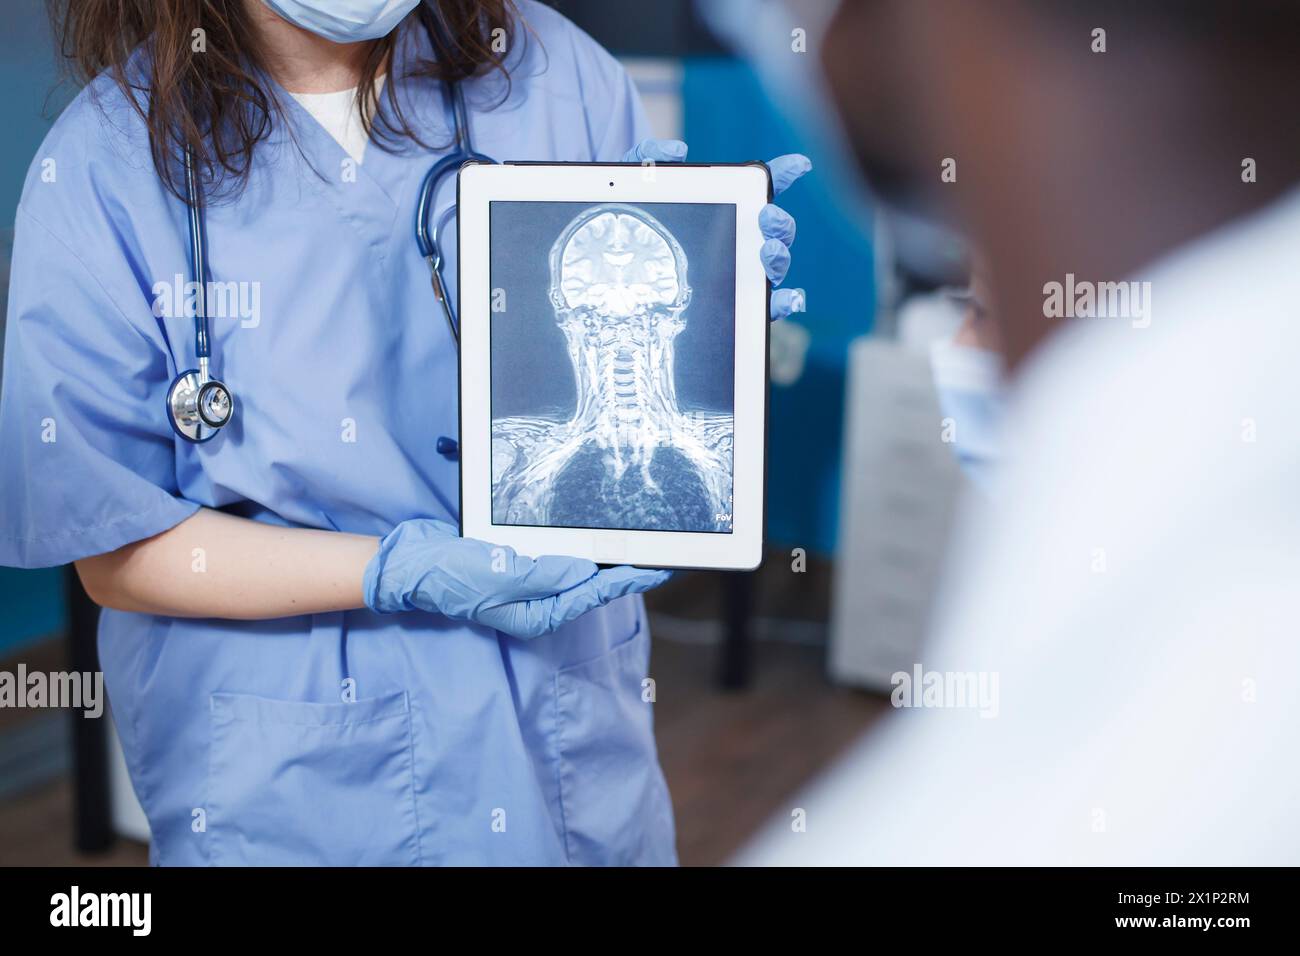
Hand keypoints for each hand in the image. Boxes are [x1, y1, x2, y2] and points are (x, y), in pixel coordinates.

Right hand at [363, 519, 670, 639]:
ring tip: (633, 547)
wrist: (413, 562)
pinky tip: (589, 541)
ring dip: (601, 560)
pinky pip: (554, 560)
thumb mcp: (498, 576)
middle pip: (589, 586)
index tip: (656, 569)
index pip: (590, 594)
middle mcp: (536, 603)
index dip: (626, 581)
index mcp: (535, 613)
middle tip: (656, 554)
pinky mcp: (518, 567)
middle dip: (621, 571)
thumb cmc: (450, 576)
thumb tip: (584, 571)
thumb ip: (544, 575)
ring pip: (575, 573)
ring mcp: (527, 585)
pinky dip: (575, 550)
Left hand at [623, 140, 812, 320]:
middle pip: (777, 230)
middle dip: (778, 222)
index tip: (797, 165)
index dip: (783, 174)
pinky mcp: (740, 304)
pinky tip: (789, 298)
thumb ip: (651, 158)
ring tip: (766, 249)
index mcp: (730, 208)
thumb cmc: (639, 220)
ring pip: (776, 264)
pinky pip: (770, 307)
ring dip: (779, 256)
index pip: (762, 188)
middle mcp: (745, 240)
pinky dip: (786, 302)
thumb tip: (677, 152)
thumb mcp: (638, 184)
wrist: (623, 267)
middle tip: (765, 215)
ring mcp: (746, 272)